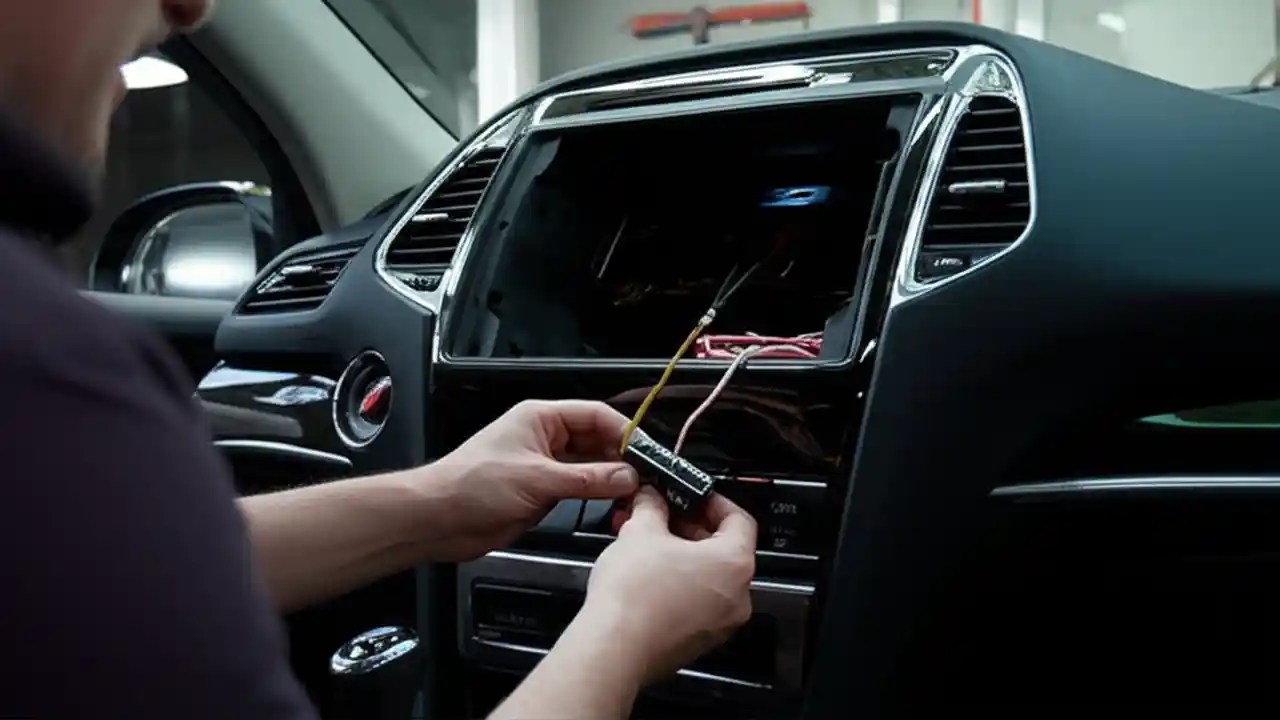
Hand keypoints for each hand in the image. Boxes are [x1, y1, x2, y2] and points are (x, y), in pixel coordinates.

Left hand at [423, 400, 639, 560]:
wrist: (437, 519)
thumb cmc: (475, 486)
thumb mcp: (537, 479)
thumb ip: (587, 479)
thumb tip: (629, 477)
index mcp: (542, 418)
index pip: (595, 414)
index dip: (625, 431)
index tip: (648, 452)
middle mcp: (547, 437)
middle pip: (597, 439)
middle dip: (622, 456)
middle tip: (649, 478)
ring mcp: (545, 465)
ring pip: (591, 465)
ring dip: (612, 477)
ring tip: (638, 493)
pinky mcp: (542, 491)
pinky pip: (579, 487)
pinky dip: (597, 494)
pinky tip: (616, 503)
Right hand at [575, 487, 756, 685]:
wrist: (614, 649)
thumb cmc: (634, 597)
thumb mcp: (640, 532)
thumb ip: (652, 506)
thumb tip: (652, 498)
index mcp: (734, 564)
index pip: (739, 519)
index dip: (712, 501)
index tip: (691, 496)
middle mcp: (736, 597)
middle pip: (723, 549)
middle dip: (688, 528)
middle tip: (661, 516)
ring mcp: (719, 623)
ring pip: (707, 578)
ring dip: (680, 556)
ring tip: (647, 543)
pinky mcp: (698, 641)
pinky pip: (695, 603)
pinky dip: (677, 584)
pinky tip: (646, 575)